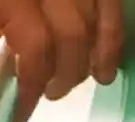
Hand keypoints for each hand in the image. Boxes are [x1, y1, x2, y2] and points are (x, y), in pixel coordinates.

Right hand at [0, 0, 123, 102]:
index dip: (111, 34)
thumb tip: (44, 52)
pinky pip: (37, 48)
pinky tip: (24, 96)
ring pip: (72, 35)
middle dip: (86, 60)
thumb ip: (28, 12)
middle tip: (65, 88)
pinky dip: (32, 80)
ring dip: (64, 73)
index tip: (106, 68)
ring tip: (47, 92)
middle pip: (92, 17)